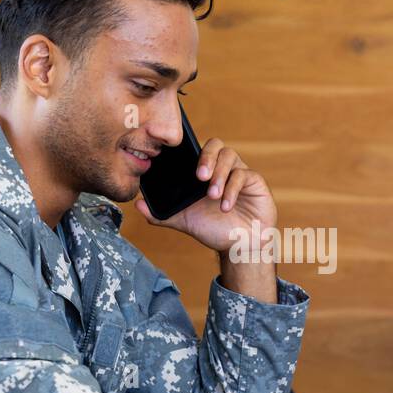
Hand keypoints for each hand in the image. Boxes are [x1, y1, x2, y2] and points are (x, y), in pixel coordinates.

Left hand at [135, 138, 276, 252]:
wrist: (240, 247)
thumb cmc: (215, 230)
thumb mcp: (185, 221)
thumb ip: (162, 214)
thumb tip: (137, 204)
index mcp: (206, 172)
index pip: (199, 149)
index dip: (192, 151)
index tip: (183, 169)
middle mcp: (223, 169)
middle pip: (217, 145)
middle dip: (207, 158)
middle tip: (199, 177)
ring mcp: (240, 174)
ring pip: (231, 157)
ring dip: (219, 175)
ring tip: (212, 196)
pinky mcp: (256, 182)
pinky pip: (245, 175)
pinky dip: (232, 190)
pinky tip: (225, 206)